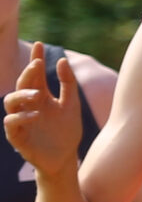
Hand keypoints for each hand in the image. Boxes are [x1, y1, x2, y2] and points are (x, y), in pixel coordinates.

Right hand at [4, 44, 83, 177]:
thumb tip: (63, 60)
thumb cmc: (66, 131)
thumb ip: (68, 84)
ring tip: (38, 94)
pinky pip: (12, 123)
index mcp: (40, 96)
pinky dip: (22, 117)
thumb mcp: (71, 105)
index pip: (35, 74)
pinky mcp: (17, 136)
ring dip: (22, 95)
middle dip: (27, 73)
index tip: (40, 43)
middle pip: (21, 84)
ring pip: (11, 102)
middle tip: (38, 64)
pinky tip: (36, 114)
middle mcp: (27, 105)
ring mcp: (20, 119)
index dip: (36, 58)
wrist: (66, 158)